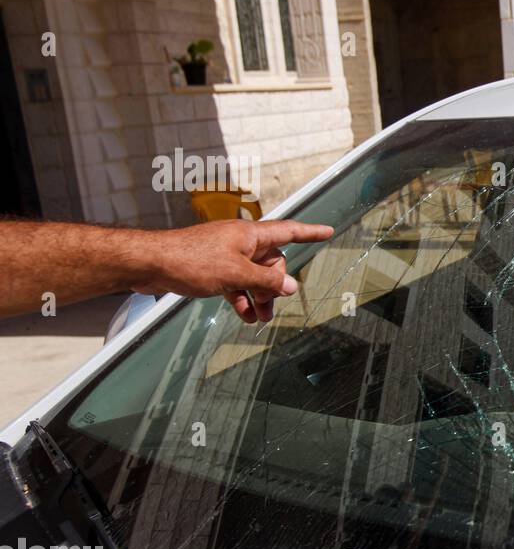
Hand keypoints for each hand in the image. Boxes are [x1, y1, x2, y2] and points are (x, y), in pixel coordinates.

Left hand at [134, 219, 332, 322]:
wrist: (151, 263)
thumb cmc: (191, 260)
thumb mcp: (236, 274)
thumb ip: (266, 281)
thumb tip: (291, 286)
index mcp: (250, 235)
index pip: (289, 230)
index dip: (310, 232)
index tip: (327, 232)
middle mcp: (241, 241)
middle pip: (272, 262)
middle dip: (275, 285)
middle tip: (270, 305)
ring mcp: (226, 254)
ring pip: (254, 275)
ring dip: (259, 296)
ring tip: (260, 318)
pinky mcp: (213, 267)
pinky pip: (236, 282)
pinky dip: (241, 297)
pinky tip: (242, 314)